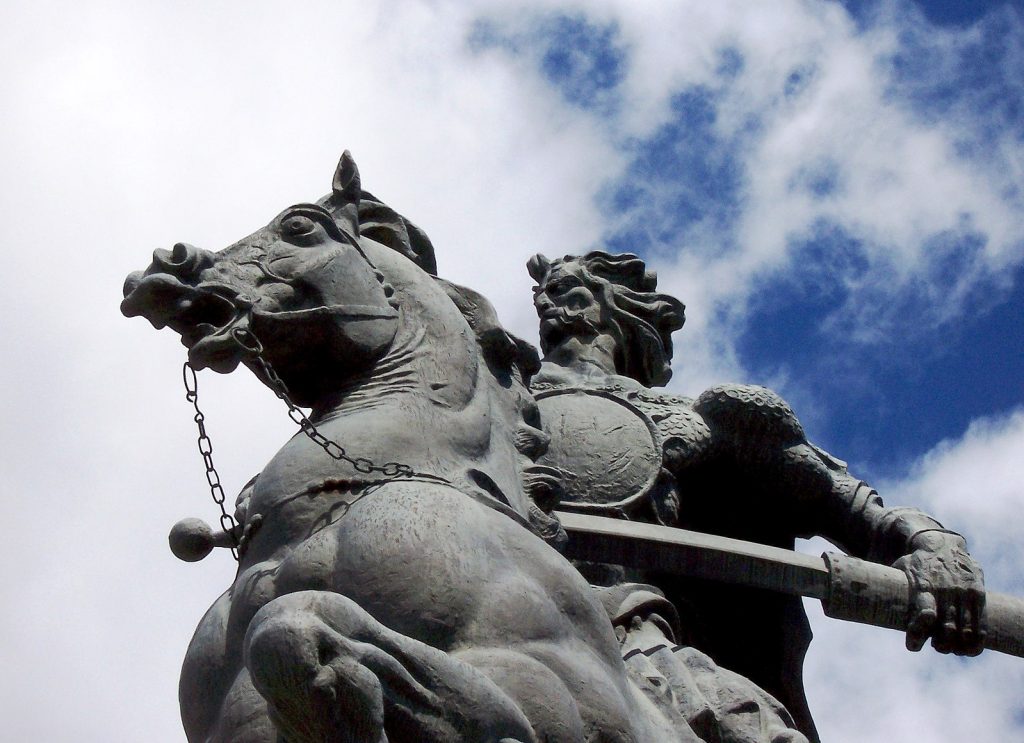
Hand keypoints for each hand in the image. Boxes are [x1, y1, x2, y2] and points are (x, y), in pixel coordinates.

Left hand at [893, 530, 985, 655]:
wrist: (941, 543)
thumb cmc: (915, 563)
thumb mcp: (899, 570)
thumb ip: (886, 587)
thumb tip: (847, 593)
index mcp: (923, 584)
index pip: (924, 613)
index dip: (918, 632)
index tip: (912, 647)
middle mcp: (945, 589)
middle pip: (946, 627)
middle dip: (941, 644)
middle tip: (936, 647)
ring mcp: (963, 591)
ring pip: (964, 629)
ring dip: (957, 645)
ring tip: (950, 649)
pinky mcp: (977, 593)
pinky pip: (980, 622)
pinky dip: (976, 641)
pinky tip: (970, 650)